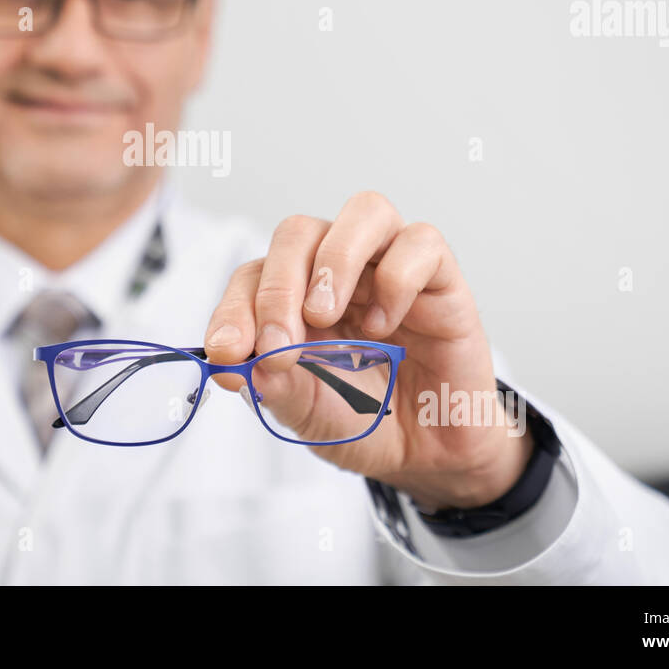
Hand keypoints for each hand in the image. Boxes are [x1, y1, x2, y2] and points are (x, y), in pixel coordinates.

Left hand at [203, 191, 533, 510]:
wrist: (427, 456)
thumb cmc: (364, 421)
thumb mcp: (307, 414)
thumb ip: (275, 388)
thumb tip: (239, 365)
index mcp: (295, 298)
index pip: (253, 276)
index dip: (233, 308)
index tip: (226, 352)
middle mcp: (340, 271)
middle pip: (299, 233)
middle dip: (278, 286)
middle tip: (278, 344)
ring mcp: (390, 268)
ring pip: (365, 212)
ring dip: (335, 260)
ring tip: (324, 316)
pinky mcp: (441, 280)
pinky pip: (422, 243)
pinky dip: (397, 279)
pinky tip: (384, 327)